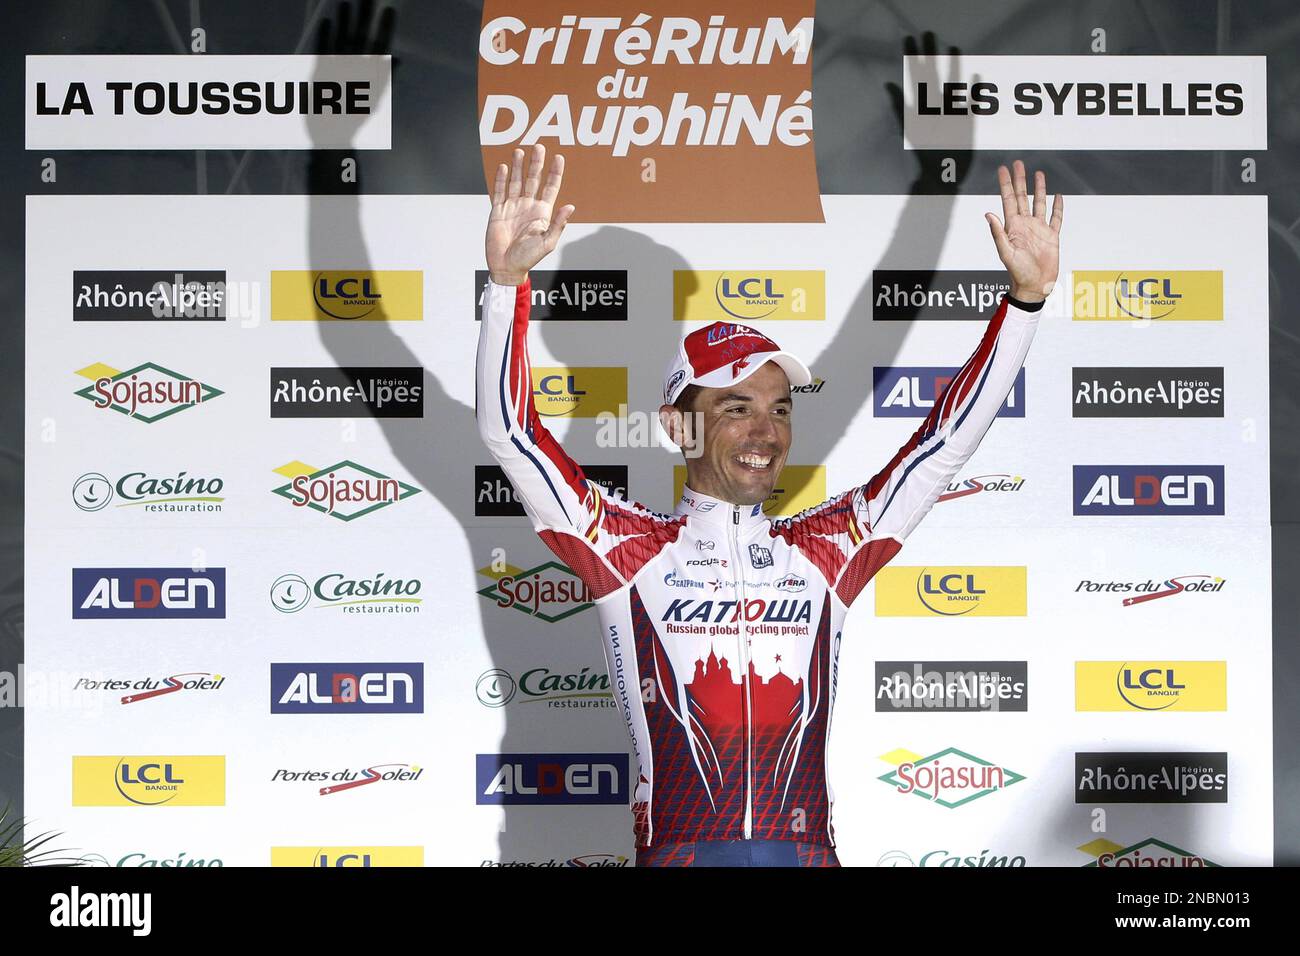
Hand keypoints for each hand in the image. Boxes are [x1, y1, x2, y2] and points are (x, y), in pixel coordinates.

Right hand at [485, 144, 574, 284]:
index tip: (559, 158)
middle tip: (539, 147)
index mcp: (542, 213)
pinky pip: (500, 191)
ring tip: (520, 151)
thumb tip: (570, 206)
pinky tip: (505, 167)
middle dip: (537, 164)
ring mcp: (513, 207)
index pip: (551, 188)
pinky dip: (502, 179)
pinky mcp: (498, 211)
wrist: (506, 267)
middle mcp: (528, 207)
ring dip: (519, 167)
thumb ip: (558, 224)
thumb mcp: (547, 243)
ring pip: (516, 182)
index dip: (555, 173)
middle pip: (533, 180)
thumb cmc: (528, 259)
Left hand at [985, 160, 1062, 302]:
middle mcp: (1025, 225)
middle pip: (1022, 197)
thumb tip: (989, 214)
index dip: (1005, 184)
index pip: (1008, 200)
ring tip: (1038, 174)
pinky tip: (1058, 196)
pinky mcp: (1052, 236)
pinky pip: (1056, 218)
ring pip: (1039, 203)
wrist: (1034, 286)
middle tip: (1018, 163)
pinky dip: (1057, 207)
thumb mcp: (1006, 253)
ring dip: (1038, 189)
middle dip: (1020, 180)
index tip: (1003, 169)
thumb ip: (998, 233)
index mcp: (1013, 227)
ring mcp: (1039, 229)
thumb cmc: (1018, 273)